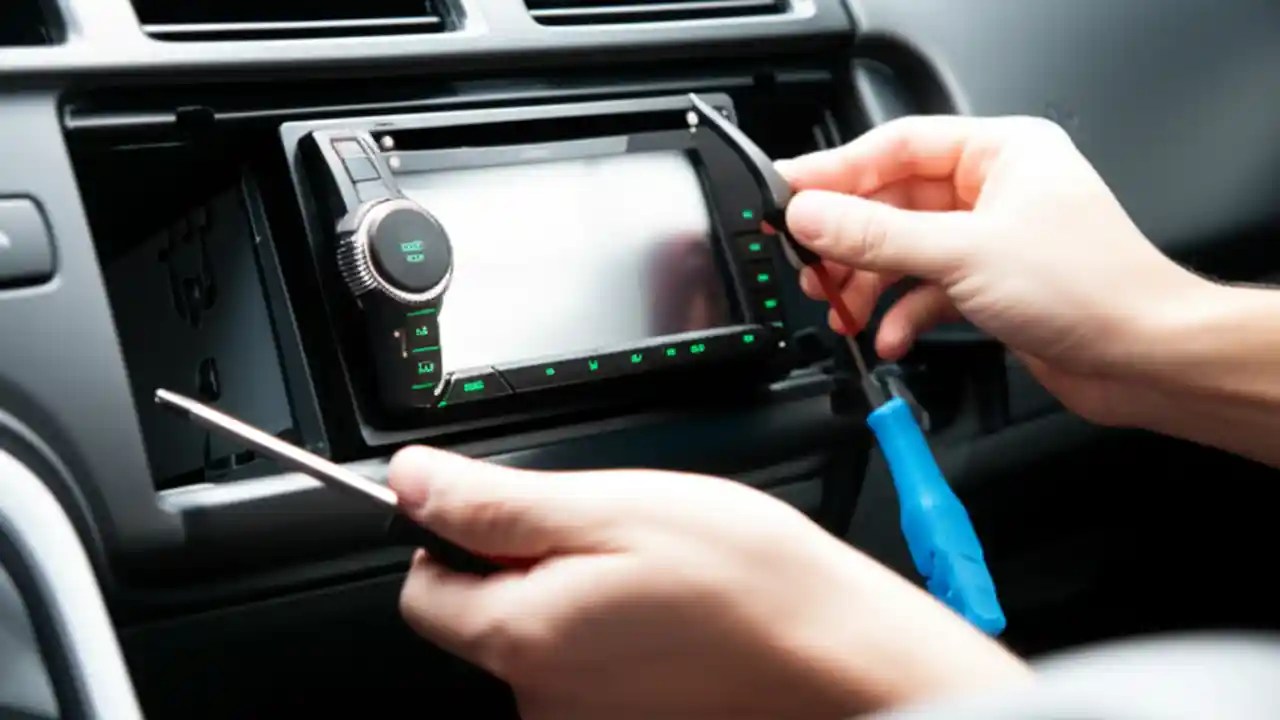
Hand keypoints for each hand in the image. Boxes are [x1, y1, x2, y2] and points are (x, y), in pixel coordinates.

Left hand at [390, 446, 1029, 719]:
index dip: (456, 537)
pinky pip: (587, 666)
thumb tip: (411, 480)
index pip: (420, 589)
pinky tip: (666, 610)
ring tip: (650, 573)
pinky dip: (611, 631)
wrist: (839, 655)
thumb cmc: (744, 579)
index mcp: (522, 637)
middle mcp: (541, 698)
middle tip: (605, 536)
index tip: (514, 512)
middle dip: (524, 565)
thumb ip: (492, 501)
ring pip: (538, 638)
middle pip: (481, 616)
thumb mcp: (608, 507)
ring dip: (574, 595)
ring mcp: (586, 719)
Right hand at [777, 116, 1210, 425]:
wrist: (1144, 359)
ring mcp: (991, 239)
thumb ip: (876, 234)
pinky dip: (902, 314)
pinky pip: (926, 290)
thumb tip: (811, 215)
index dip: (836, 171)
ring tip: (843, 309)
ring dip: (869, 283)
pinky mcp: (990, 285)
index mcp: (1000, 151)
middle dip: (849, 241)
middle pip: (893, 203)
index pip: (896, 147)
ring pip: (905, 250)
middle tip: (808, 264)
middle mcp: (994, 190)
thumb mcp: (962, 254)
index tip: (789, 193)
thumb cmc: (1091, 288)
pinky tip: (889, 337)